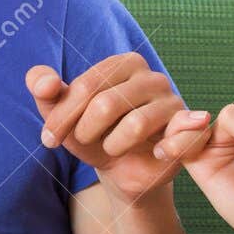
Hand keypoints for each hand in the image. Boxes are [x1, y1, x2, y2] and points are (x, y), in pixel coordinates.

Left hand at [26, 53, 209, 204]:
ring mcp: (175, 104)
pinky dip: (161, 151)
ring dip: (113, 146)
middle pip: (106, 104)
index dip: (62, 115)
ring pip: (135, 125)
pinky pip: (178, 138)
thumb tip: (43, 83)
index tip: (48, 138)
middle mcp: (154, 78)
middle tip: (83, 142)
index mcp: (125, 63)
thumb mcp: (62, 116)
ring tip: (111, 148)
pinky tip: (153, 154)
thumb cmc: (92, 135)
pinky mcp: (190, 132)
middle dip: (85, 131)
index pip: (86, 85)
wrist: (122, 170)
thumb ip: (44, 92)